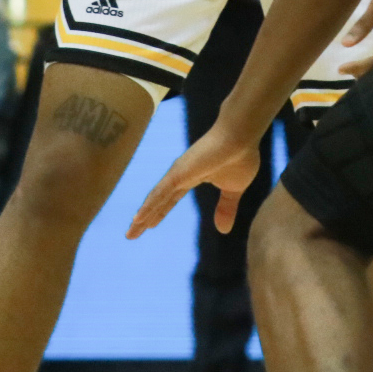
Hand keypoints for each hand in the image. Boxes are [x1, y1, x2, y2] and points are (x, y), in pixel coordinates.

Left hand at [126, 124, 260, 239]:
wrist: (241, 137)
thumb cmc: (238, 157)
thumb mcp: (233, 190)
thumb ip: (226, 208)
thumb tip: (224, 230)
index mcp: (191, 178)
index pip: (170, 199)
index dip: (159, 212)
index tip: (148, 226)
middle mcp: (179, 176)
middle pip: (158, 201)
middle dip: (145, 218)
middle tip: (131, 234)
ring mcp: (178, 174)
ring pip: (156, 198)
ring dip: (143, 215)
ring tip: (131, 231)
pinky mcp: (179, 173)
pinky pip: (161, 192)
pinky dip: (149, 206)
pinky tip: (139, 218)